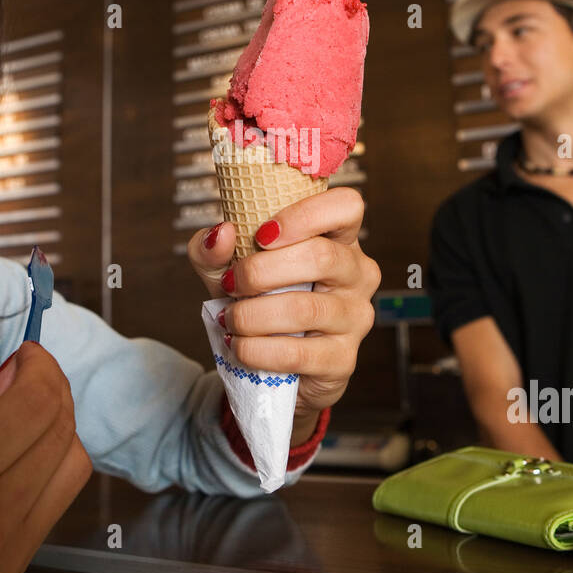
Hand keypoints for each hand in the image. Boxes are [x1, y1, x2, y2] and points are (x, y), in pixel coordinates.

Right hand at [0, 342, 92, 572]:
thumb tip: (11, 378)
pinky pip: (56, 506)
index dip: (41, 367)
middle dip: (53, 388)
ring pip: (74, 468)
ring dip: (60, 428)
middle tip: (28, 372)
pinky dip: (52, 468)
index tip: (26, 353)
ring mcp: (11, 552)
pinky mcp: (16, 572)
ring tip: (27, 412)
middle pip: (62, 430)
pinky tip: (22, 457)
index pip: (35, 405)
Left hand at [187, 187, 380, 424]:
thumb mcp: (228, 268)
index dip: (306, 215)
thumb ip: (214, 248)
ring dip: (253, 314)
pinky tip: (240, 346)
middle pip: (321, 257)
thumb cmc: (257, 302)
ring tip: (230, 319)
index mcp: (339, 239)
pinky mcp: (343, 359)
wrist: (268, 366)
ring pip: (305, 308)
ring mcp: (355, 318)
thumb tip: (222, 234)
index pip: (347, 206)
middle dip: (261, 271)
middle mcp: (357, 274)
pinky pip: (298, 352)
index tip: (263, 235)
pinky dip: (257, 349)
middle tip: (231, 283)